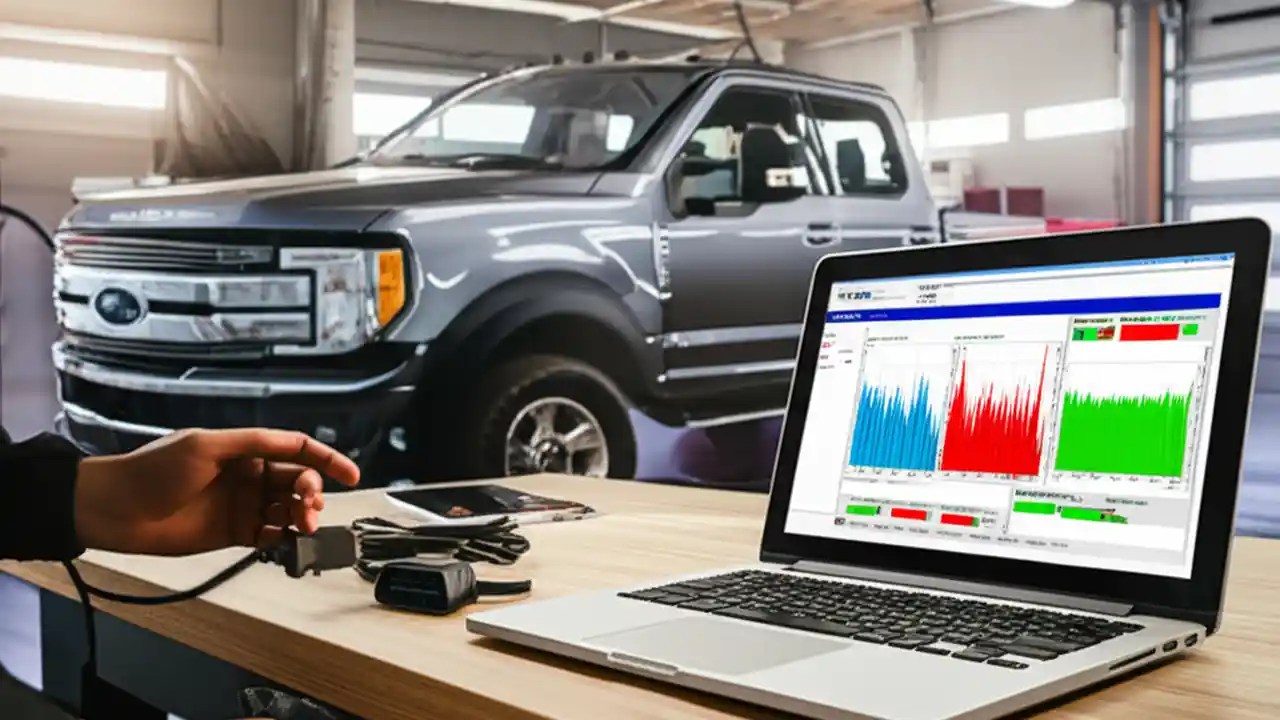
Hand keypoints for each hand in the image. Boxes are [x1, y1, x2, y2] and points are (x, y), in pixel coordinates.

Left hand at [74, 428, 358, 554]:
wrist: (116, 510)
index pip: (297, 450)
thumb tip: (296, 442)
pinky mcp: (234, 533)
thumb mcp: (207, 445)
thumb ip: (255, 443)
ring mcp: (243, 505)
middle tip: (309, 507)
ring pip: (288, 509)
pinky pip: (271, 534)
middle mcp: (249, 476)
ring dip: (301, 516)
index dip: (327, 461)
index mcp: (245, 449)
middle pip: (298, 482)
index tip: (351, 475)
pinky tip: (284, 539)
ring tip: (300, 526)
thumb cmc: (154, 470)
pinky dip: (283, 537)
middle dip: (312, 493)